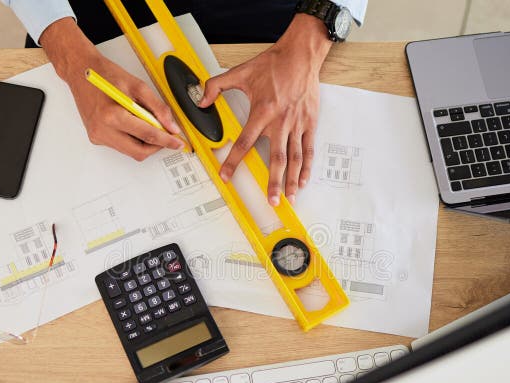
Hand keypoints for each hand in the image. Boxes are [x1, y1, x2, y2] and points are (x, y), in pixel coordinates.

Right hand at [40, 18, 183, 160]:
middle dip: (156, 147)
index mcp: (113, 115)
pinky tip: (134, 126)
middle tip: (167, 137)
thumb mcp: (138, 86)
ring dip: (144, 144)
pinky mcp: (95, 137)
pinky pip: (121, 146)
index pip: (147, 135)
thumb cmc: (105, 75)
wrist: (81, 71)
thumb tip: (171, 126)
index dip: (166, 141)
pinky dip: (132, 140)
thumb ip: (158, 108)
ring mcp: (98, 135)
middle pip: (139, 151)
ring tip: (150, 127)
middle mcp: (103, 129)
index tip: (178, 143)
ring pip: (130, 152)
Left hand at [199, 15, 332, 205]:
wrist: (300, 54)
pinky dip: (306, 167)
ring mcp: (297, 124)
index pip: (245, 142)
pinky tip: (302, 181)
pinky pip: (308, 149)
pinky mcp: (309, 123)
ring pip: (295, 158)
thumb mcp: (241, 72)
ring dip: (291, 180)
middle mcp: (280, 121)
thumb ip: (216, 86)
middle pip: (276, 158)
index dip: (233, 161)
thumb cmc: (273, 64)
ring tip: (288, 197)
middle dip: (273, 182)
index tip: (226, 176)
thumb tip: (200, 100)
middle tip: (270, 201)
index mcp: (262, 112)